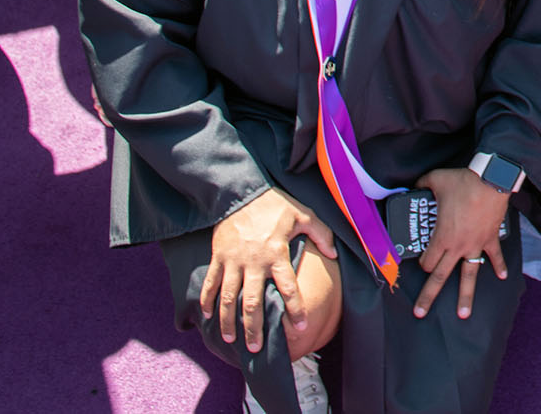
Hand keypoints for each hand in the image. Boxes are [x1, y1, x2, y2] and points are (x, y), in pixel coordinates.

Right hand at [200, 188, 337, 352]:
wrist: (242, 192)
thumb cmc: (276, 204)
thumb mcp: (304, 215)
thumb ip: (321, 234)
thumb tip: (333, 254)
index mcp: (277, 253)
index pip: (289, 288)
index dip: (295, 310)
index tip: (299, 328)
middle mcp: (254, 262)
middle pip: (253, 303)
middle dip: (254, 328)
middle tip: (256, 348)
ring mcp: (233, 261)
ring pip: (229, 298)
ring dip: (229, 321)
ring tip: (232, 339)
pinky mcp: (218, 258)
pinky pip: (210, 283)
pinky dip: (207, 301)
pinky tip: (208, 316)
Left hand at [411, 166, 510, 320]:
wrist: (492, 179)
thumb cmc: (463, 182)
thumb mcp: (435, 180)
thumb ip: (422, 185)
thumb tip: (414, 185)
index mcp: (441, 237)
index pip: (427, 261)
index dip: (421, 264)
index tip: (421, 263)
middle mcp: (457, 247)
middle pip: (440, 277)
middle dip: (428, 296)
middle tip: (420, 313)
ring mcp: (475, 245)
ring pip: (468, 276)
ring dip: (465, 297)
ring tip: (463, 315)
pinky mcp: (490, 239)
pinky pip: (494, 257)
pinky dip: (499, 266)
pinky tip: (502, 277)